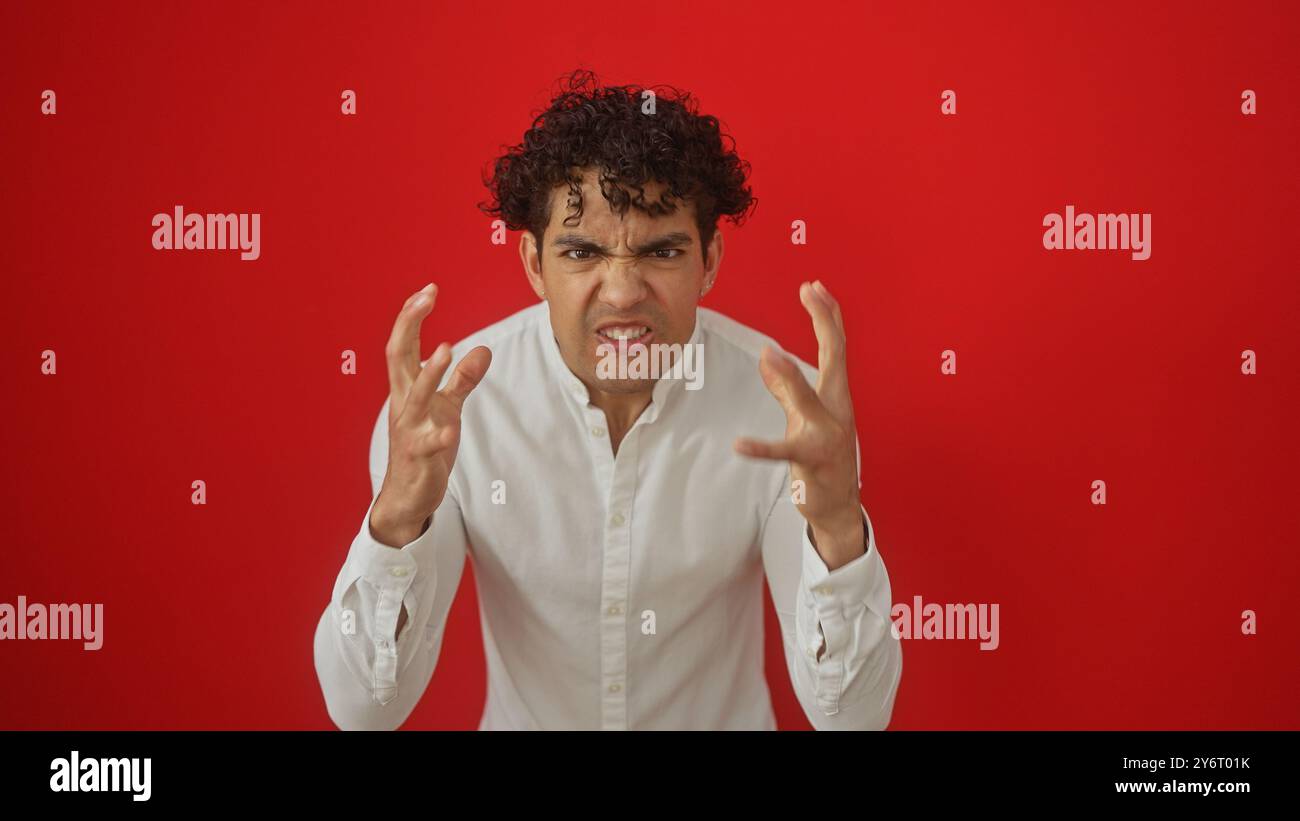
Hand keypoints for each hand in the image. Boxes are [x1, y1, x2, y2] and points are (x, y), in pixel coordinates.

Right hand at [371, 283, 491, 546]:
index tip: (429, 289)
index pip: (403, 344)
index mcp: (406, 389)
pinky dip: (440, 436)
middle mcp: (403, 404)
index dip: (412, 316)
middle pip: (398, 357)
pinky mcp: (420, 456)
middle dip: (410, 325)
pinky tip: (452, 430)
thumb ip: (462, 380)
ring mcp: (409, 430)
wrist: (406, 496)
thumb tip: (483, 349)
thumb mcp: (447, 408)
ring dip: (429, 373)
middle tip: (426, 297)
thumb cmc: (424, 446)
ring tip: (446, 349)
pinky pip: (429, 444)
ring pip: (414, 396)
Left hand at [733, 281, 863, 569]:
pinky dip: (762, 449)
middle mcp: (838, 410)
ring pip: (808, 403)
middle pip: (834, 360)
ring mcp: (827, 437)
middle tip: (812, 292)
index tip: (815, 287)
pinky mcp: (811, 464)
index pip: (834, 348)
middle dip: (825, 324)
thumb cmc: (822, 457)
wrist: (838, 506)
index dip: (827, 316)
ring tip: (769, 355)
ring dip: (790, 379)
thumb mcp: (804, 417)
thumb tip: (766, 354)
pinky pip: (784, 453)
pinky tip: (740, 445)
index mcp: (836, 396)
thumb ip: (785, 388)